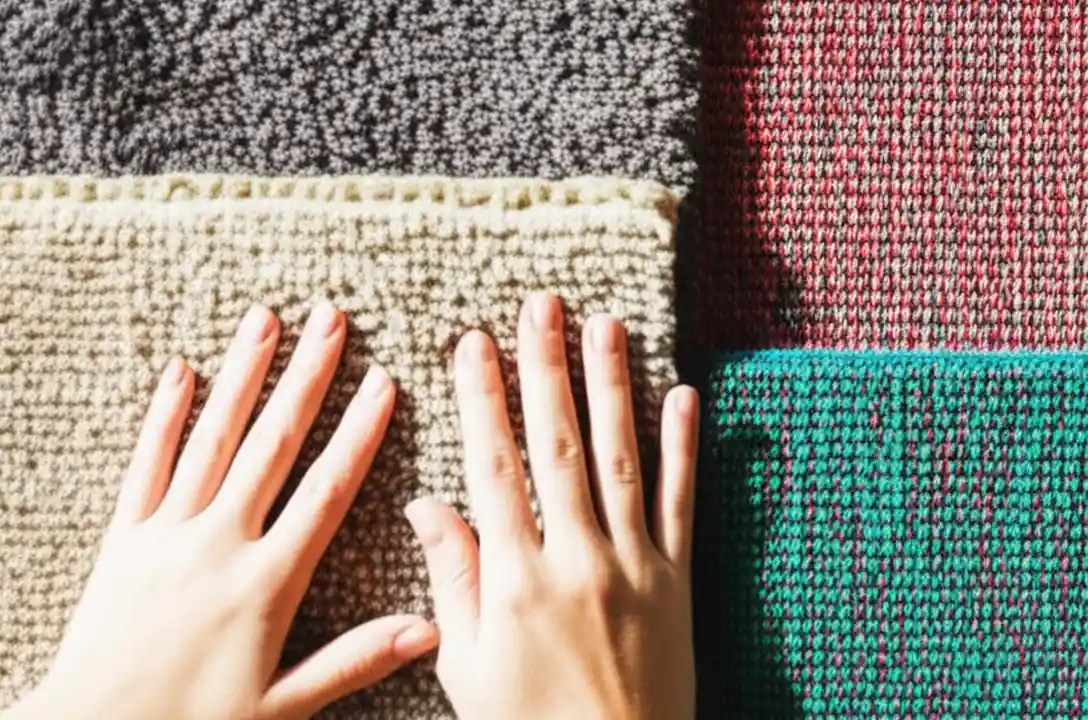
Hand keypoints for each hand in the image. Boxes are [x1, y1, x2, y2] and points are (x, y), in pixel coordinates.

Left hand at [3, 302, 437, 719]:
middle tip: (330, 320)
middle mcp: (219, 543)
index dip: (357, 433)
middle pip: (272, 445)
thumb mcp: (282, 707)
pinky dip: (165, 416)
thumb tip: (427, 631)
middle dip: (306, 377)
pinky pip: (147, 464)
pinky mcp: (124, 537)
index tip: (383, 382)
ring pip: (212, 439)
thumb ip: (352, 661)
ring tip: (265, 320)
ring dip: (242, 375)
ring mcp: (168, 533)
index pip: (325, 491)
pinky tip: (181, 371)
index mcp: (267, 583)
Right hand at [406, 293, 698, 719]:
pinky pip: (681, 503)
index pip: (494, 468)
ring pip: (621, 459)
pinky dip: (684, 447)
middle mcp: (577, 560)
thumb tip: (426, 505)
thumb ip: (452, 581)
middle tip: (541, 306)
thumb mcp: (467, 667)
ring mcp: (634, 566)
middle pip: (558, 446)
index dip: (482, 400)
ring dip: (612, 387)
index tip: (473, 344)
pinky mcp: (677, 583)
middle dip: (547, 369)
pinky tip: (684, 395)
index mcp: (516, 580)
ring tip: (606, 325)